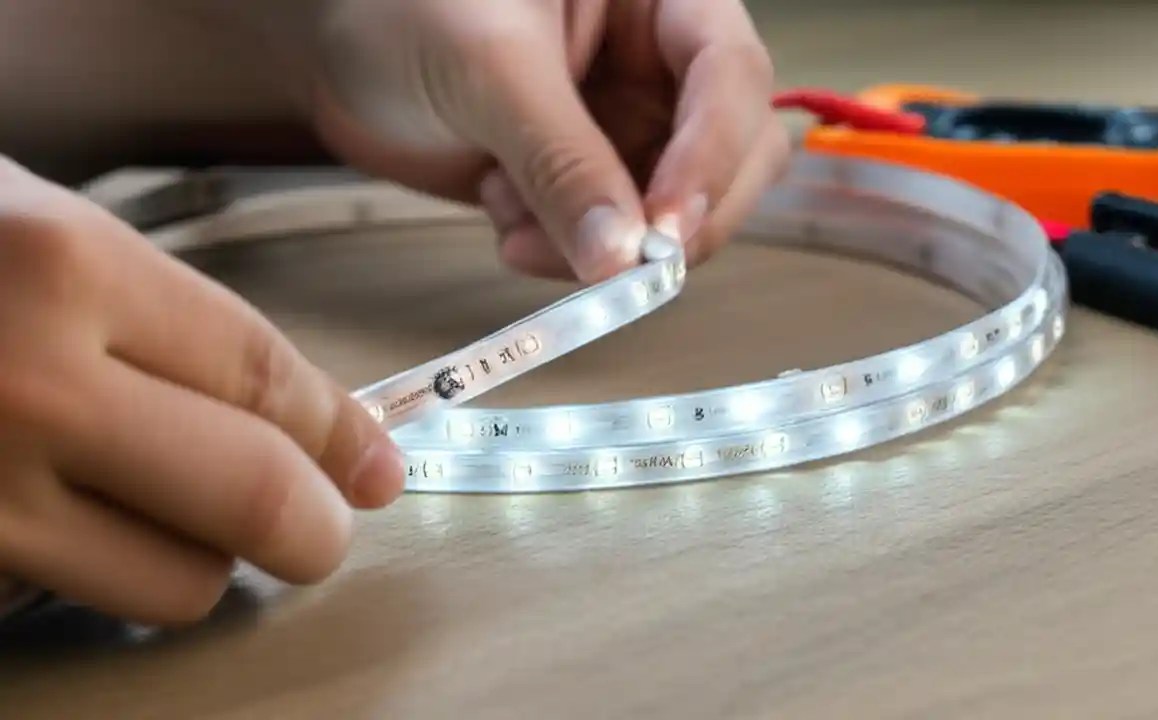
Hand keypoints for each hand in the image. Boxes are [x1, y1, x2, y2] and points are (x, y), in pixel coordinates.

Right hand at [0, 157, 403, 624]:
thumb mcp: (46, 232)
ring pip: (175, 584)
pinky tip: (72, 522)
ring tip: (166, 513)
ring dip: (202, 560)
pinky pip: (67, 603)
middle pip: (253, 501)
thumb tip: (307, 420)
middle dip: (313, 526)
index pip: (269, 382)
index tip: (373, 467)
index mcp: (64, 271)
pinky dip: (99, 575)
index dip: (343, 436)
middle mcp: (20, 387)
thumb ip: (176, 327)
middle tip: (320, 526)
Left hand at [292, 0, 787, 281]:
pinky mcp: (596, 179)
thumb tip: (621, 258)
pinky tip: (504, 220)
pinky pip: (617, 240)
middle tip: (619, 267)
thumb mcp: (487, 67)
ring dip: (609, 243)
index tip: (665, 228)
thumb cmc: (401, 7)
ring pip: (681, 209)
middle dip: (676, 217)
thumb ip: (559, 160)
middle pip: (736, 149)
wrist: (335, 51)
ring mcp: (633, 122)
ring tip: (516, 227)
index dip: (710, 153)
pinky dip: (567, 252)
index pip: (730, 70)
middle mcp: (661, 59)